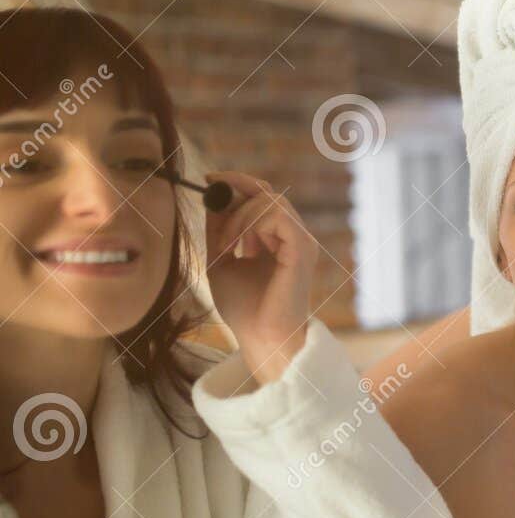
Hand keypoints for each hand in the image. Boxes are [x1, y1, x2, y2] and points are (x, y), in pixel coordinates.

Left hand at [203, 172, 316, 383]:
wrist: (261, 338)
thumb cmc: (244, 308)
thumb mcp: (222, 260)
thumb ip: (220, 230)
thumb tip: (213, 197)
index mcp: (278, 239)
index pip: (262, 197)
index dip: (237, 184)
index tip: (208, 180)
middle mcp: (293, 237)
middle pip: (267, 191)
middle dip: (235, 190)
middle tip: (210, 199)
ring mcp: (301, 242)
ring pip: (271, 200)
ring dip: (238, 216)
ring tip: (224, 244)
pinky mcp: (302, 248)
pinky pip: (277, 216)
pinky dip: (250, 224)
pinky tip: (238, 247)